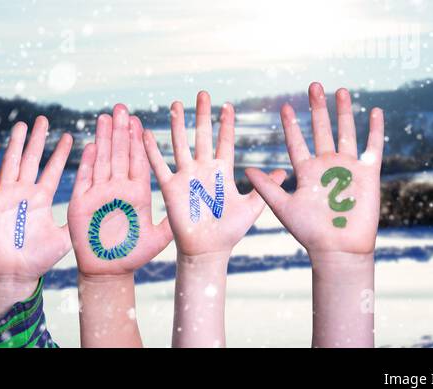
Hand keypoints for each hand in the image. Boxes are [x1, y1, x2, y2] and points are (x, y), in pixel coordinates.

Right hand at [0, 116, 71, 320]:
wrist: (11, 275)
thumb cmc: (37, 260)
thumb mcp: (63, 239)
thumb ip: (77, 221)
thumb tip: (101, 211)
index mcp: (41, 199)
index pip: (52, 170)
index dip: (60, 154)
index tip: (70, 136)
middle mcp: (23, 193)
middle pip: (31, 160)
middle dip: (38, 140)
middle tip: (44, 119)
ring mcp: (4, 196)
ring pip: (11, 163)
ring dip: (16, 144)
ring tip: (22, 125)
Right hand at [68, 104, 171, 275]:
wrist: (108, 272)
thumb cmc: (133, 256)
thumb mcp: (160, 238)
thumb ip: (174, 220)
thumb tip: (196, 206)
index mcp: (136, 193)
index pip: (139, 160)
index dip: (138, 140)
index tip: (139, 120)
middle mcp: (118, 189)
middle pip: (119, 154)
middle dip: (120, 131)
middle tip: (122, 107)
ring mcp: (99, 194)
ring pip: (102, 161)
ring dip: (103, 139)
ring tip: (105, 117)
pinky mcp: (81, 203)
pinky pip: (85, 179)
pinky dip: (87, 162)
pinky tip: (90, 145)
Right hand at [145, 91, 281, 256]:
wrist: (208, 249)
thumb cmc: (230, 231)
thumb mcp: (253, 206)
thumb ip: (265, 186)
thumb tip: (285, 170)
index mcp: (222, 171)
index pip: (224, 141)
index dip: (225, 124)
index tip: (227, 105)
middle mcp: (203, 169)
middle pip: (202, 136)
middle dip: (202, 115)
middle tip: (202, 94)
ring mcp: (186, 176)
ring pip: (180, 144)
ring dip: (178, 125)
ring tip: (177, 104)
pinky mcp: (170, 188)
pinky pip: (159, 166)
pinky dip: (152, 150)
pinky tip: (147, 133)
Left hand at [245, 83, 382, 255]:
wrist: (338, 248)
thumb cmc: (309, 232)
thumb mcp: (283, 207)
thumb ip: (267, 187)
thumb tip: (246, 169)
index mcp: (306, 171)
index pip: (297, 142)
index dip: (291, 125)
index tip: (285, 106)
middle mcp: (327, 165)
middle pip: (321, 130)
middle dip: (317, 108)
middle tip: (313, 85)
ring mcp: (348, 167)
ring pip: (346, 132)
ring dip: (344, 112)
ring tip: (340, 90)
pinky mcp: (368, 173)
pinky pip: (372, 147)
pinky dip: (375, 130)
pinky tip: (375, 111)